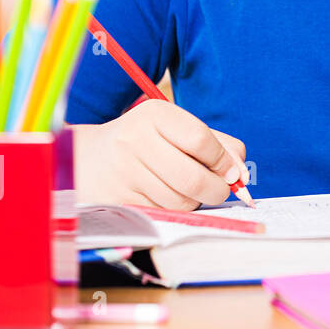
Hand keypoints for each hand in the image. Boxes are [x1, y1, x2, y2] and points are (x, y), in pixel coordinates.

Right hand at [72, 99, 246, 209]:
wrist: (88, 157)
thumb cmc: (147, 141)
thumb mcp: (178, 130)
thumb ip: (218, 145)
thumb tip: (242, 174)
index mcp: (156, 115)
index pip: (201, 140)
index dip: (223, 161)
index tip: (231, 172)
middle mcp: (136, 141)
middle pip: (194, 178)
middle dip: (217, 190)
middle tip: (219, 190)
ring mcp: (124, 172)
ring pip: (180, 201)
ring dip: (195, 202)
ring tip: (187, 190)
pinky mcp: (118, 199)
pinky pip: (162, 213)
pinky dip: (174, 210)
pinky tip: (164, 196)